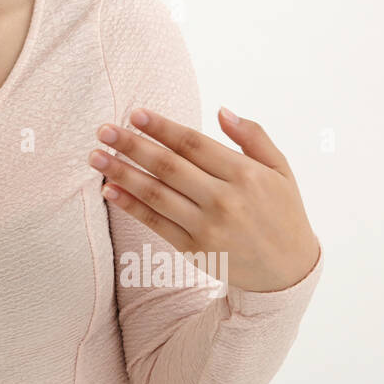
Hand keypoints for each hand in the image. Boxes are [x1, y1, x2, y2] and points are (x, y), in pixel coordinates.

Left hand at [88, 107, 320, 293]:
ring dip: (122, 173)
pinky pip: (155, 223)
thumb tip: (221, 111)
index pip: (194, 144)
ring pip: (156, 194)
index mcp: (245, 175)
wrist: (287, 272)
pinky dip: (130, 206)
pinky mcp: (194, 249)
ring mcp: (207, 227)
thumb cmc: (282, 213)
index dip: (162, 128)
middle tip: (104, 130)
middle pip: (169, 167)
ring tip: (96, 156)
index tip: (135, 114)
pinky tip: (109, 189)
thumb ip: (253, 137)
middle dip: (132, 146)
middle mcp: (224, 200)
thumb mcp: (280, 170)